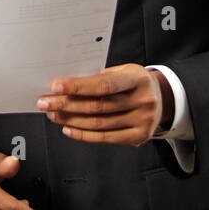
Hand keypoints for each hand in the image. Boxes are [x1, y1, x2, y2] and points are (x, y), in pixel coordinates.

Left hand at [37, 63, 173, 146]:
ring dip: (71, 120)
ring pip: (98, 123)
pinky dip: (83, 135)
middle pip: (97, 106)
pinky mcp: (139, 136)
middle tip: (46, 102)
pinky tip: (68, 129)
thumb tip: (66, 86)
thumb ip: (100, 77)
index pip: (104, 84)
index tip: (56, 87)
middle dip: (67, 104)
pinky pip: (106, 138)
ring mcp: (142, 120)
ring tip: (53, 114)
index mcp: (137, 79)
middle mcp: (142, 100)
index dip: (78, 87)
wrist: (162, 98)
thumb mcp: (123, 71)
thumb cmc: (135, 83)